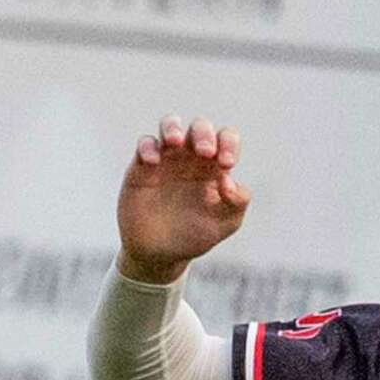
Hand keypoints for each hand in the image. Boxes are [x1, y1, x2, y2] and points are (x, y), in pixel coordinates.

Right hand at [116, 115, 250, 283]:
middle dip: (203, 133)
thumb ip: (237, 202)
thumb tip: (228, 179)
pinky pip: (145, 144)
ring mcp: (166, 160)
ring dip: (173, 128)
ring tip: (175, 142)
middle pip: (199, 127)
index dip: (228, 143)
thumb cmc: (194, 236)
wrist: (160, 255)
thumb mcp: (225, 223)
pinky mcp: (142, 167)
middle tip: (205, 153)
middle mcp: (191, 158)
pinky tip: (152, 163)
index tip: (226, 164)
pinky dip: (148, 147)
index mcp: (213, 166)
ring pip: (169, 125)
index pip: (226, 138)